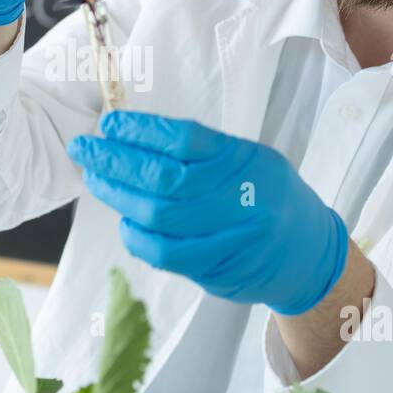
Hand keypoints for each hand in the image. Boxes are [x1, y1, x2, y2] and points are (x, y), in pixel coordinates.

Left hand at [67, 111, 349, 315]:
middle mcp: (240, 196)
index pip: (185, 140)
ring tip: (96, 179)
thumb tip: (136, 139)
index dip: (141, 131)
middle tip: (84, 149)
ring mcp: (228, 235)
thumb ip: (203, 153)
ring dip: (118, 196)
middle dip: (116, 161)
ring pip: (159, 216)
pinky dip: (136, 235)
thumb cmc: (269, 197)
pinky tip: (124, 220)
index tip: (109, 125)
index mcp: (245, 160)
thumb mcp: (250, 160)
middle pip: (164, 178)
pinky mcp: (216, 267)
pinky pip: (164, 252)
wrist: (307, 254)